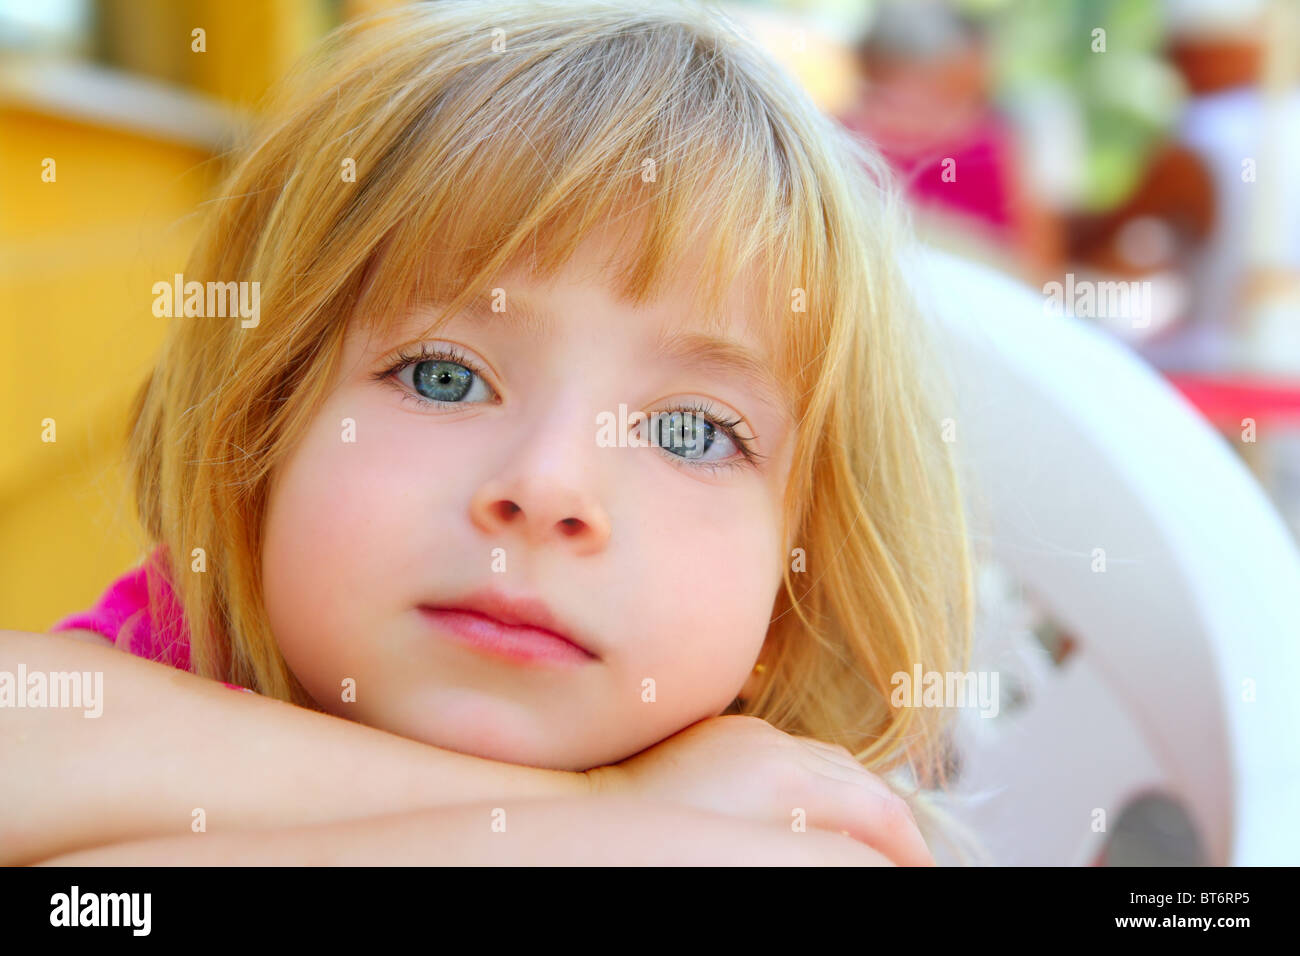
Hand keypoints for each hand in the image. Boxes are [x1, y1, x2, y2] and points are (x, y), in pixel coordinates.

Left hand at [586, 714, 933, 865]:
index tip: (920, 874)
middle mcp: (777, 747)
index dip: (909, 853)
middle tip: (909, 865)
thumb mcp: (756, 855)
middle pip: (867, 785)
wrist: (598, 806)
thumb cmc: (667, 849)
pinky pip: (795, 750)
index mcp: (791, 783)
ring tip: (872, 844)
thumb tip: (860, 855)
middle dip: (895, 829)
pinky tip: (818, 809)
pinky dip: (821, 780)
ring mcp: (752, 734)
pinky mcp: (730, 731)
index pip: (882, 816)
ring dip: (861, 801)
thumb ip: (818, 851)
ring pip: (835, 763)